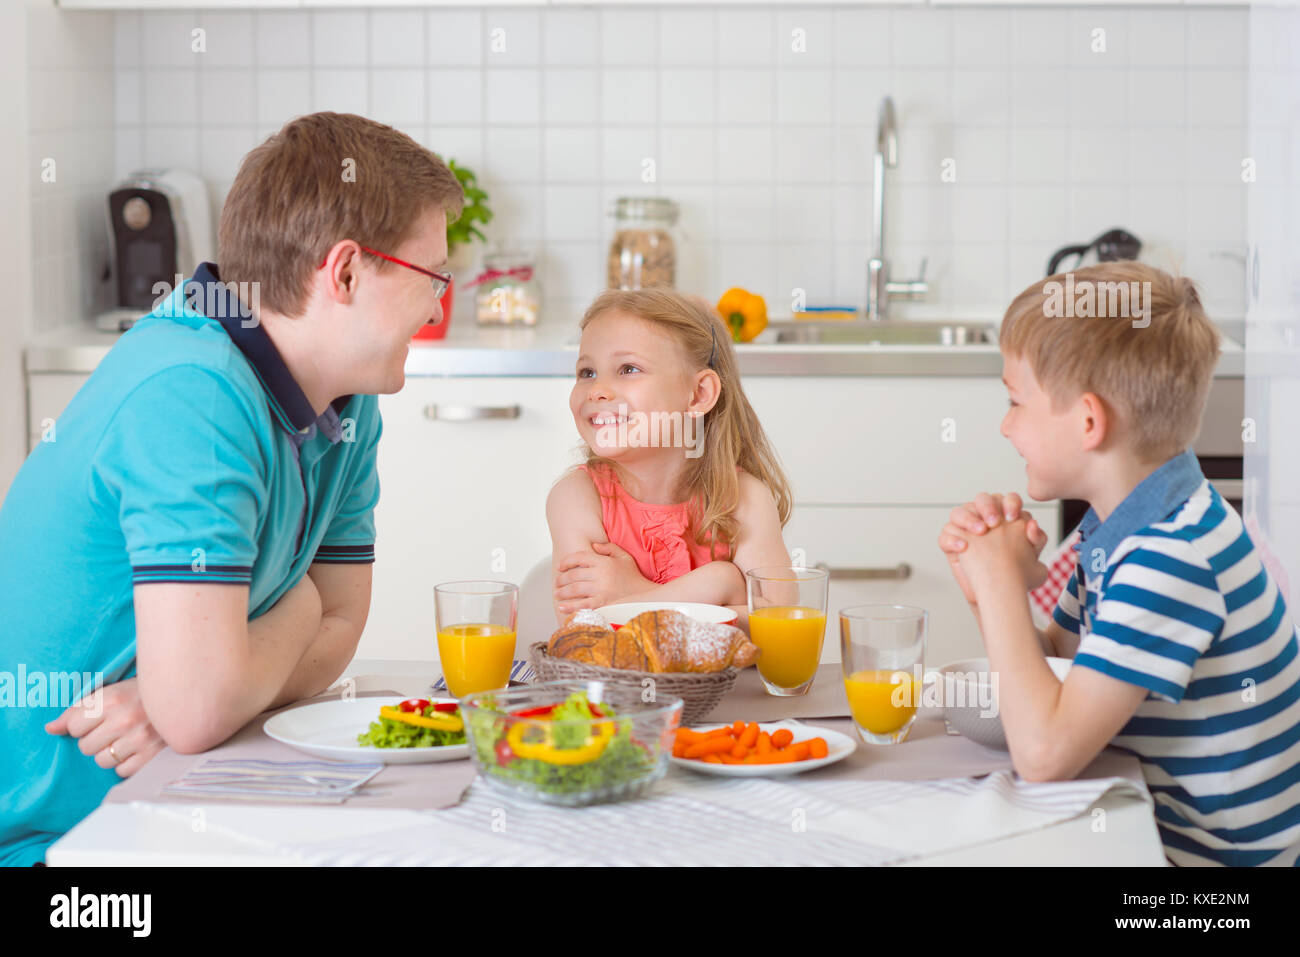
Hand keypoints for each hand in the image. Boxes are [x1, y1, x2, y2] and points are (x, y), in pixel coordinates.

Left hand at [44, 677, 165, 777]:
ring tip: (127, 738)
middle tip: (115, 728)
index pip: (73, 726)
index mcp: (112, 699)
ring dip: (111, 753)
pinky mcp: (152, 756)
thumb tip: (50, 729)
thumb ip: (78, 709)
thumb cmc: (144, 695)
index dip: (83, 725)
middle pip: (85, 747)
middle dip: (96, 740)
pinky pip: (122, 771)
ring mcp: (140, 740)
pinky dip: (127, 762)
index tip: (99, 719)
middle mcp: (125, 720)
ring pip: (102, 761)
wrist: (185, 698)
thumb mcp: (112, 693)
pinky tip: (138, 748)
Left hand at [553, 542, 650, 614]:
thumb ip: (609, 548)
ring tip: (558, 594)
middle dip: (561, 579)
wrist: (645, 596)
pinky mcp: (602, 604)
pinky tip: (562, 607)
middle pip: (573, 574)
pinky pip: (582, 605)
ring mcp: (601, 590)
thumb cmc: (633, 576)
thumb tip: (593, 545)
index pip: (579, 557)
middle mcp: (600, 574)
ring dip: (562, 592)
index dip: (566, 561)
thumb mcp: (624, 557)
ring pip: (574, 589)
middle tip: (557, 583)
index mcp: (604, 562)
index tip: (560, 567)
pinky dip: (570, 606)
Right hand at [938, 492, 1047, 603]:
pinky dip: (952, 539)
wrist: (999, 595)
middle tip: (993, 522)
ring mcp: (966, 530)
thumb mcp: (1036, 559)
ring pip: (959, 512)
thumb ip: (1037, 540)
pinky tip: (963, 548)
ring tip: (979, 532)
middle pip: (982, 499)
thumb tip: (1032, 525)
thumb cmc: (1017, 575)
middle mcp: (984, 519)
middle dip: (988, 507)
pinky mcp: (951, 544)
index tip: (1013, 518)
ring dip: (969, 518)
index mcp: (1006, 517)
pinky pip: (946, 535)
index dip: (1010, 504)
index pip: (1008, 499)